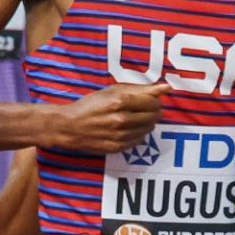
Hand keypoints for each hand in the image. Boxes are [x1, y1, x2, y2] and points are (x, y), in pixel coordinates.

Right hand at [52, 82, 166, 153]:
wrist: (69, 126)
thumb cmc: (90, 105)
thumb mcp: (112, 91)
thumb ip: (140, 89)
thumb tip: (166, 87)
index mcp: (120, 102)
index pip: (153, 102)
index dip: (154, 100)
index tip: (148, 99)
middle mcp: (122, 119)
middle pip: (154, 115)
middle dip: (152, 111)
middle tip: (142, 108)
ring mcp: (120, 136)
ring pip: (149, 128)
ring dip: (146, 122)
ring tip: (134, 117)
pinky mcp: (118, 147)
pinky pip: (139, 140)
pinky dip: (138, 133)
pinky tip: (128, 128)